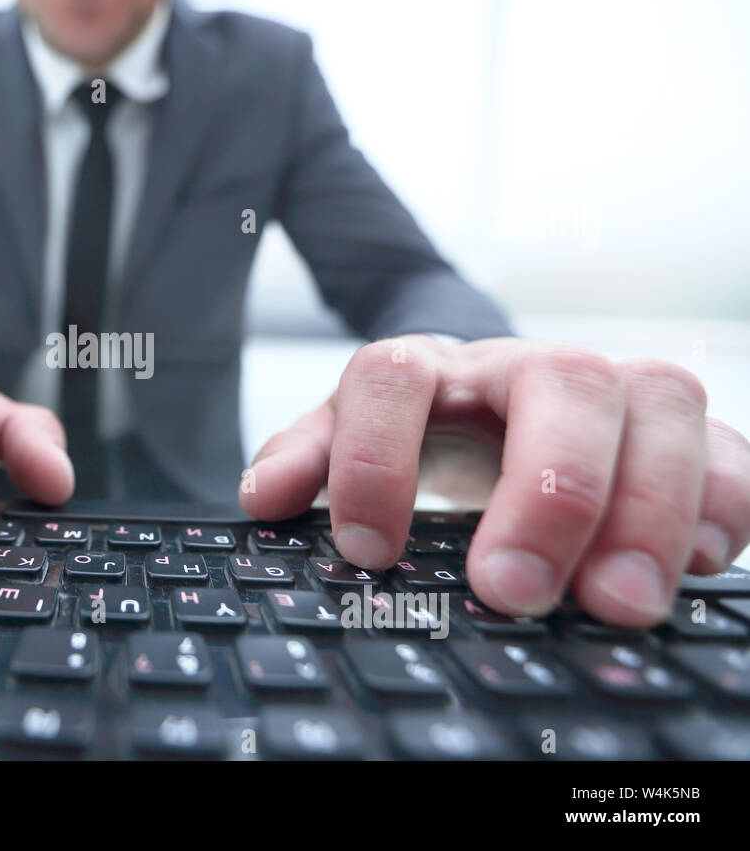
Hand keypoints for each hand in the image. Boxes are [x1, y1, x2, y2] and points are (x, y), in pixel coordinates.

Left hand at [241, 335, 749, 626]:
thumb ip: (309, 460)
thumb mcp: (350, 443)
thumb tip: (266, 500)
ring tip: (615, 603)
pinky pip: (727, 445)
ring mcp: (614, 386)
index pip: (395, 375)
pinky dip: (721, 502)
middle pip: (560, 379)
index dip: (376, 458)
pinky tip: (694, 564)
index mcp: (431, 366)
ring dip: (643, 507)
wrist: (496, 407)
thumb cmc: (422, 434)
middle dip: (543, 491)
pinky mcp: (682, 429)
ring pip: (657, 401)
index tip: (368, 555)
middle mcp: (526, 364)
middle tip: (510, 592)